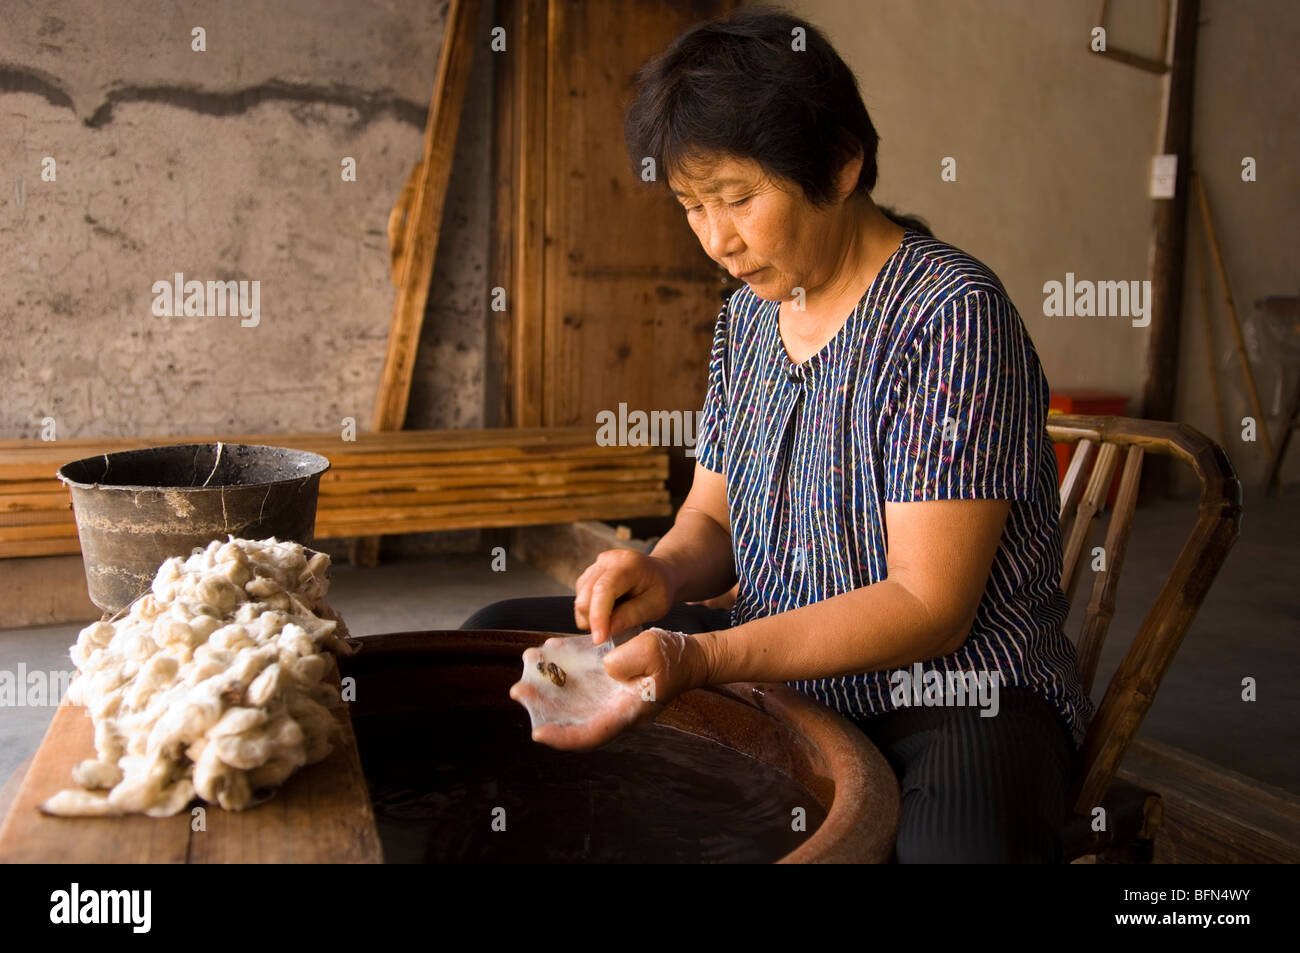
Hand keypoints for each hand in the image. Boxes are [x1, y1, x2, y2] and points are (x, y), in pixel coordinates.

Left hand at [509, 627, 709, 750]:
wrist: (688, 658)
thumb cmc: (673, 657)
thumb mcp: (652, 651)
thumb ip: (627, 660)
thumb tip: (605, 668)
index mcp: (627, 713)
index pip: (591, 735)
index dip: (563, 737)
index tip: (538, 733)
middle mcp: (614, 713)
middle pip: (574, 722)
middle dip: (544, 711)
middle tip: (519, 691)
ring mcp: (609, 702)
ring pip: (572, 705)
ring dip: (548, 690)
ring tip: (527, 665)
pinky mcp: (606, 688)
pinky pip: (579, 688)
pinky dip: (562, 675)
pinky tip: (548, 654)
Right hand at [574, 550, 676, 644]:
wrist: (658, 574)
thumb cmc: (659, 589)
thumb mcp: (656, 606)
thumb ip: (632, 616)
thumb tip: (608, 629)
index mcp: (629, 565)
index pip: (604, 589)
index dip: (598, 616)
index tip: (599, 639)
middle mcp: (608, 560)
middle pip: (586, 594)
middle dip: (592, 620)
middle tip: (607, 635)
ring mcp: (596, 564)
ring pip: (580, 596)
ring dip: (590, 616)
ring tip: (611, 620)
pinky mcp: (590, 572)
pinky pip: (581, 594)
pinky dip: (589, 609)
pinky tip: (606, 612)